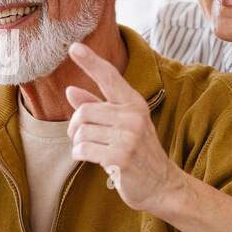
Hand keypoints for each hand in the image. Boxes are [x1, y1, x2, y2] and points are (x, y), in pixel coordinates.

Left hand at [66, 41, 179, 213]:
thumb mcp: (122, 125)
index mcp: (134, 103)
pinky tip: (92, 160)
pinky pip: (84, 149)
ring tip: (92, 151)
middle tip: (80, 138)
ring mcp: (129, 136)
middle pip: (84, 111)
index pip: (109, 77)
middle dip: (75, 127)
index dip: (90, 61)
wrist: (162, 185)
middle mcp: (133, 116)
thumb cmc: (138, 152)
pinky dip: (80, 155)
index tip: (74, 46)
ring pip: (81, 132)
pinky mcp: (121, 156)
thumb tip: (70, 91)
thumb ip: (97, 106)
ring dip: (78, 144)